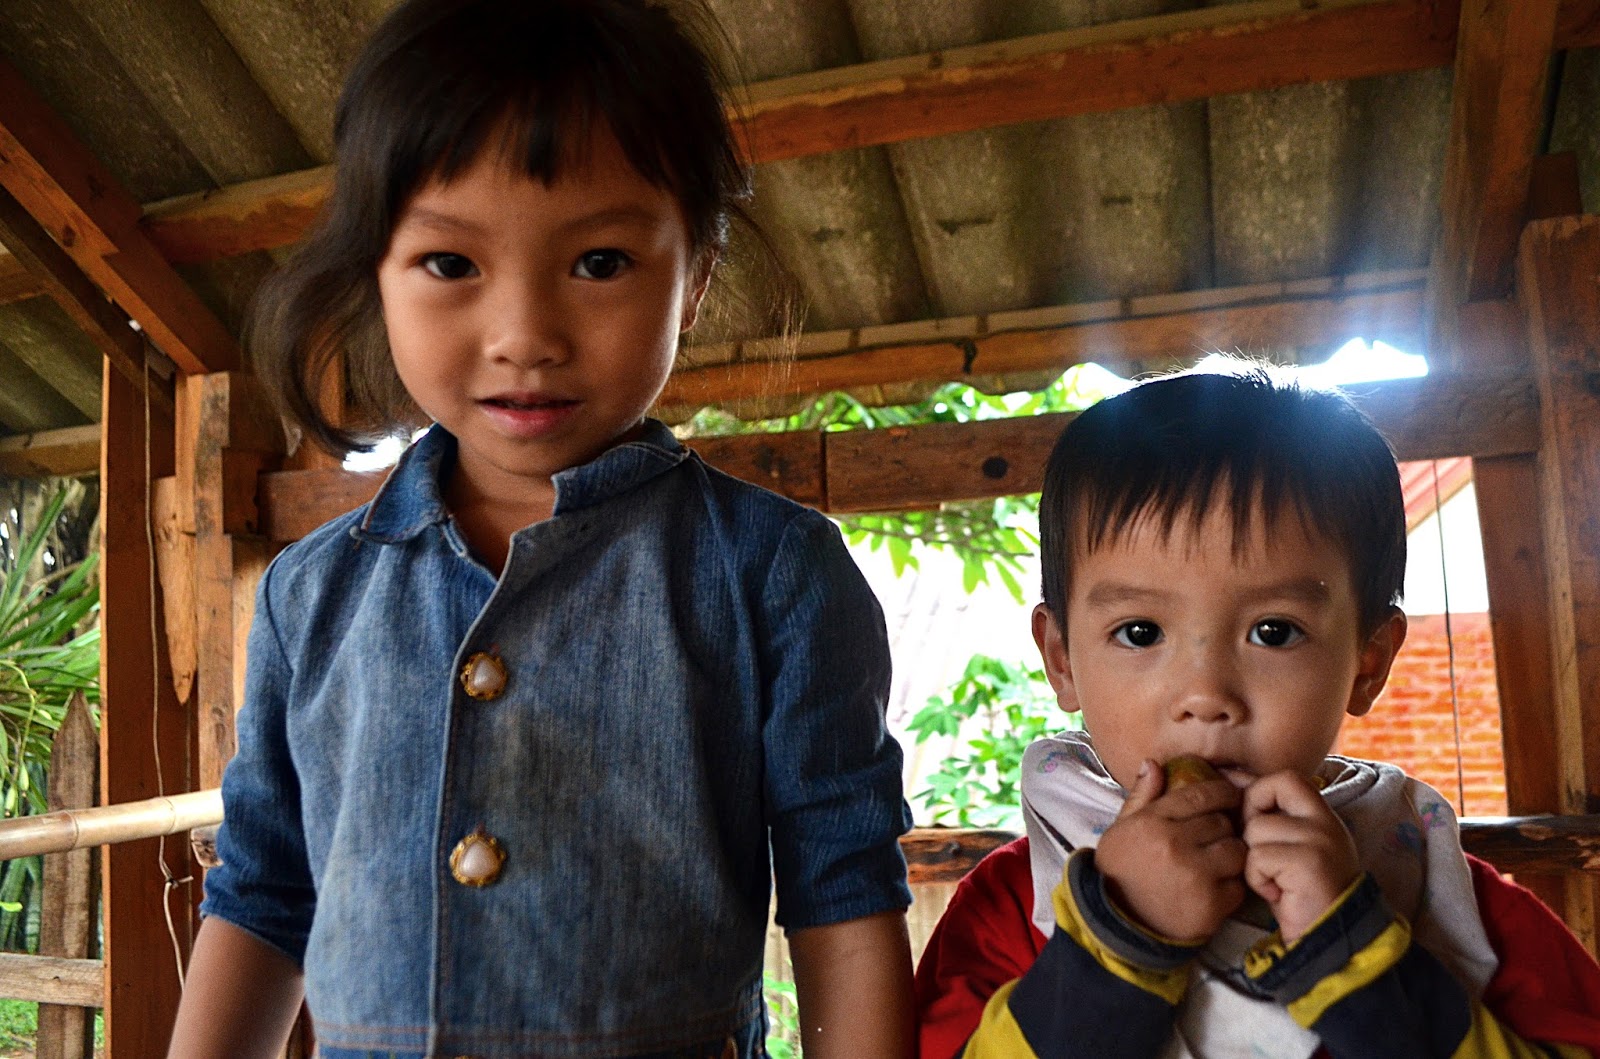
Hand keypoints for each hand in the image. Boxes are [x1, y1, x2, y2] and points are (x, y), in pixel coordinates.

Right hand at [1095, 758, 1247, 943]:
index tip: (1229, 795)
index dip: (1221, 792)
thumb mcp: (1121, 829)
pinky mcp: (1211, 905)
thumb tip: (1154, 763)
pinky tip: (1214, 888)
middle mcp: (1175, 844)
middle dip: (1223, 827)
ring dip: (1230, 856)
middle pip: (1223, 822)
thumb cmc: (1119, 871)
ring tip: (1218, 862)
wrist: (1117, 924)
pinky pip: (1237, 886)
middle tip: (1217, 836)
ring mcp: (1196, 875)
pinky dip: (1230, 888)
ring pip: (1236, 852)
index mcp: (1153, 822)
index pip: (1201, 795)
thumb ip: (1141, 796)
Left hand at [1241, 771, 1359, 942]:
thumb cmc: (1298, 896)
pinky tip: (1278, 894)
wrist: (1327, 940)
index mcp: (1322, 816)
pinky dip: (1258, 879)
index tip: (1252, 821)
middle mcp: (1326, 823)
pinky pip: (1257, 857)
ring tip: (1275, 882)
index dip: (1258, 792)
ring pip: (1255, 830)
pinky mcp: (1308, 862)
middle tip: (1265, 859)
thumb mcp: (1287, 850)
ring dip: (1253, 861)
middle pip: (1264, 796)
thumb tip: (1229, 777)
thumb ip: (1269, 817)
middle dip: (1250, 826)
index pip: (1285, 778)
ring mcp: (1320, 840)